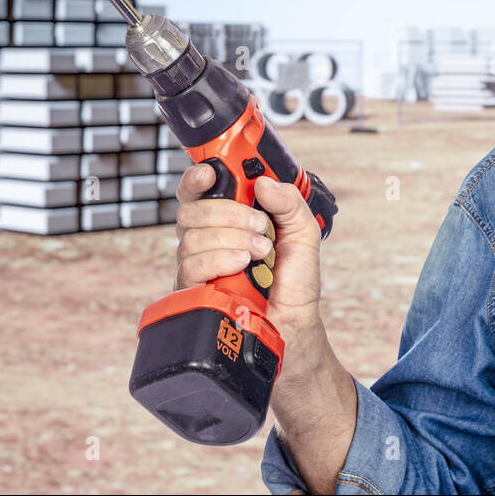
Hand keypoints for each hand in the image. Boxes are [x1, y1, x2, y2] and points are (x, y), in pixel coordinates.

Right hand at [173, 162, 324, 333]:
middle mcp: (207, 239)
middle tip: (261, 226)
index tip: (212, 172)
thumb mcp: (303, 232)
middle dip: (229, 213)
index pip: (199, 191)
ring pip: (191, 236)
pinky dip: (220, 259)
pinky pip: (191, 265)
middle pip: (192, 210)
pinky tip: (242, 265)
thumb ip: (289, 203)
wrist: (294, 323)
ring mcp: (197, 265)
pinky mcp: (192, 291)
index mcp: (228, 220)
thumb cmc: (294, 280)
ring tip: (260, 252)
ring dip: (232, 239)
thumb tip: (262, 182)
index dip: (198, 177)